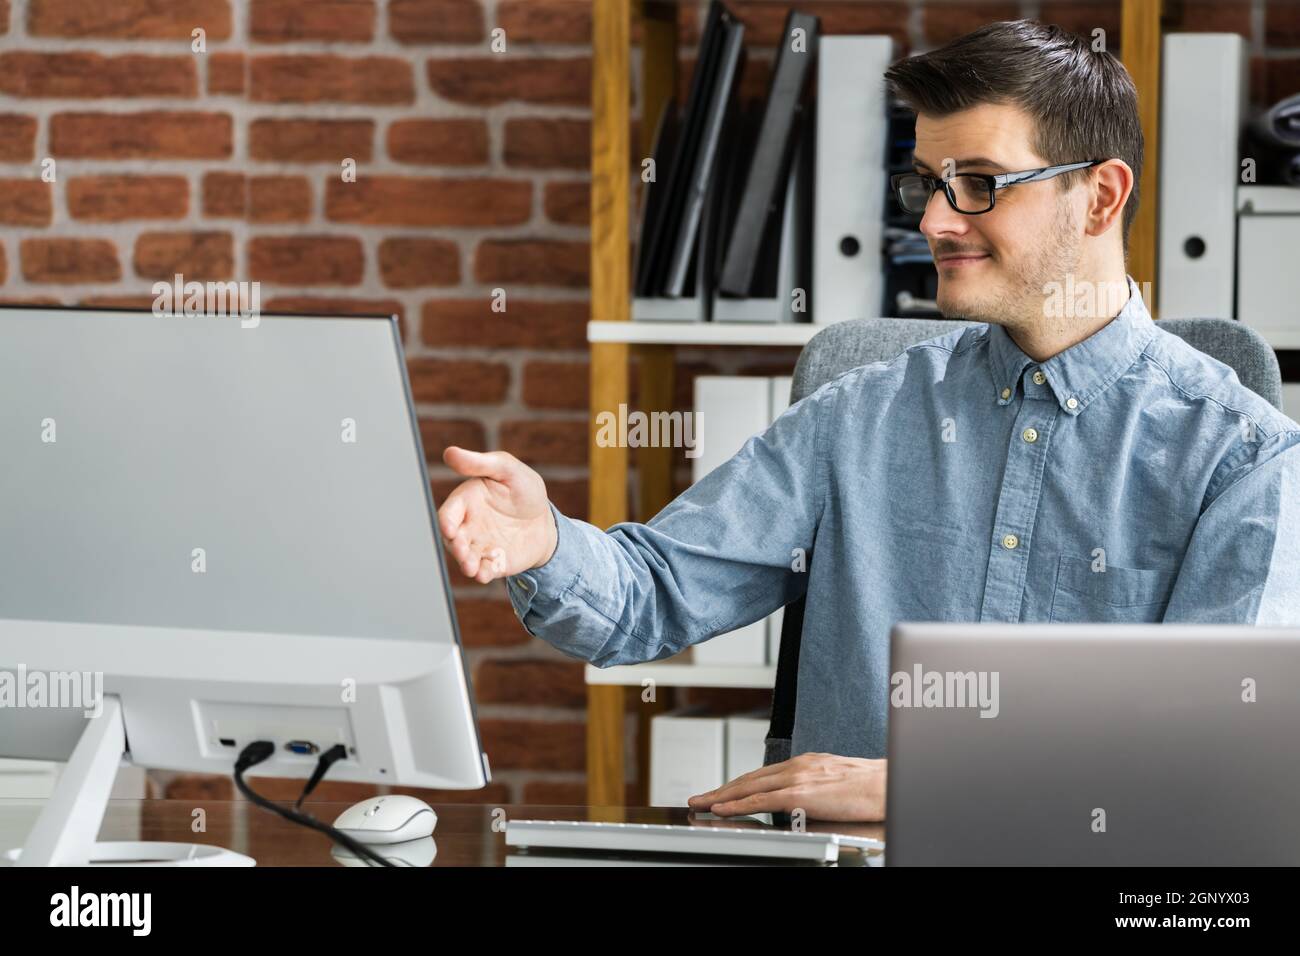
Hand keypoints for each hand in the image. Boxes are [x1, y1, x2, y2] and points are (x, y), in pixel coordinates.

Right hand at [437, 446, 557, 583]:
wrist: (546, 521)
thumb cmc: (525, 490)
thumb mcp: (507, 469)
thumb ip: (480, 463)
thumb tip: (450, 452)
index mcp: (467, 501)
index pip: (449, 513)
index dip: (446, 521)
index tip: (450, 529)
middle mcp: (469, 525)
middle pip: (453, 539)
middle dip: (456, 547)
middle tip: (463, 552)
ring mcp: (479, 545)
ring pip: (465, 557)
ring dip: (465, 563)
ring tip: (472, 568)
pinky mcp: (492, 563)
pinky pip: (483, 570)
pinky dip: (481, 574)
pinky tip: (484, 574)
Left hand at [687, 753, 885, 822]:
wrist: (890, 784)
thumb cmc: (871, 787)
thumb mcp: (836, 781)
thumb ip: (815, 788)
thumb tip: (801, 803)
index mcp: (806, 762)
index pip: (762, 774)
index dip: (738, 784)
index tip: (721, 791)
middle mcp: (797, 765)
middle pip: (749, 778)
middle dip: (721, 789)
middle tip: (699, 797)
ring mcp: (797, 777)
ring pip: (748, 786)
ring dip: (721, 796)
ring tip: (702, 804)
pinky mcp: (801, 793)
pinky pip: (761, 799)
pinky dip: (737, 803)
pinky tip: (723, 809)